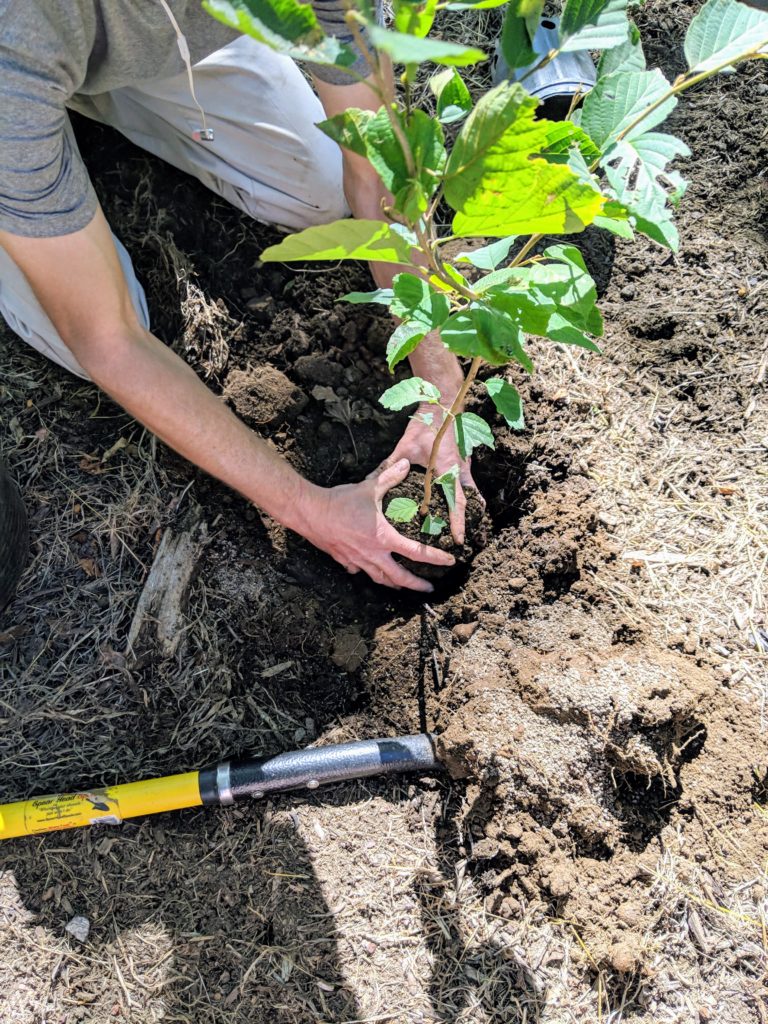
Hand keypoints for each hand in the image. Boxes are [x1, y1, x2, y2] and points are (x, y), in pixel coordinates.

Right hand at [299, 458, 454, 591]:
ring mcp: (357, 560)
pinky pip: (359, 571)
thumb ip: (390, 477)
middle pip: (399, 578)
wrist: (310, 513)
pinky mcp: (344, 560)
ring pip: (380, 578)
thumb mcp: (369, 488)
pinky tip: (369, 570)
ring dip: (394, 583)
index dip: (435, 558)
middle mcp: (373, 554)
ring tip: (402, 585)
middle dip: (416, 584)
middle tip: (429, 587)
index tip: (449, 561)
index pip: (416, 553)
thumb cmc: (340, 502)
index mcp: (383, 538)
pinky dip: (368, 572)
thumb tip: (406, 464)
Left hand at [380, 405, 479, 544]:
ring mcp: (464, 465)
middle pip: (467, 501)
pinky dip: (467, 494)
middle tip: (460, 540)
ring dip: (468, 509)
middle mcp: (460, 470)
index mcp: (448, 469)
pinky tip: (461, 503)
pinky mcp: (463, 461)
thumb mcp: (406, 446)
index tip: (458, 539)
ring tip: (460, 526)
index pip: (457, 501)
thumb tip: (370, 479)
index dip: (458, 521)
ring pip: (470, 492)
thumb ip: (390, 465)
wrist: (443, 405)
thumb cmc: (426, 425)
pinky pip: (467, 482)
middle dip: (465, 521)